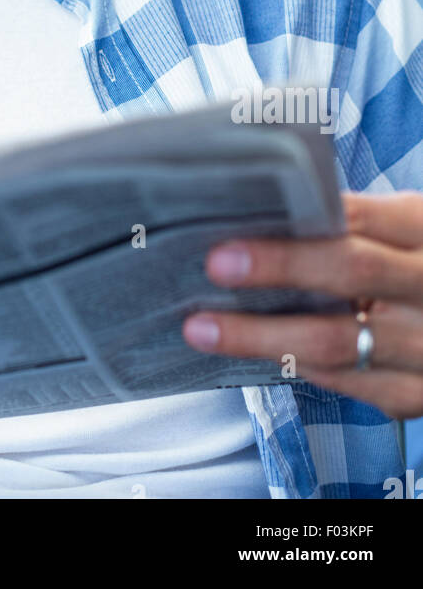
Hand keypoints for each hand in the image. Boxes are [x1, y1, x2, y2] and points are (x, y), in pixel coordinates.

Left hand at [181, 190, 422, 418]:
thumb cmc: (414, 263)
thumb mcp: (400, 229)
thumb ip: (350, 223)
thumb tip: (261, 216)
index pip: (357, 219)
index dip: (303, 216)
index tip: (236, 233)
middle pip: (353, 273)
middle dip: (279, 268)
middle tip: (216, 266)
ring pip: (338, 342)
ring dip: (262, 337)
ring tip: (206, 329)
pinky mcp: (415, 394)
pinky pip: (346, 383)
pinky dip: (295, 365)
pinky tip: (254, 354)